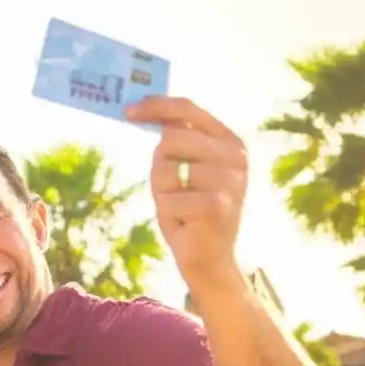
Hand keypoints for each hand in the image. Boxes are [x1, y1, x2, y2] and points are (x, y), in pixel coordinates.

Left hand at [127, 97, 247, 290]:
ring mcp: (231, 180)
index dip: (156, 106)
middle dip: (160, 165)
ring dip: (163, 191)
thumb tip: (141, 111)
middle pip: (172, 137)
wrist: (210, 259)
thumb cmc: (190, 211)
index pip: (188, 109)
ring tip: (181, 207)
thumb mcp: (180, 170)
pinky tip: (185, 222)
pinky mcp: (218, 204)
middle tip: (172, 190)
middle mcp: (236, 156)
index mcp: (230, 141)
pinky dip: (167, 211)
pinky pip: (168, 197)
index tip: (128, 111)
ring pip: (166, 168)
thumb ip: (171, 144)